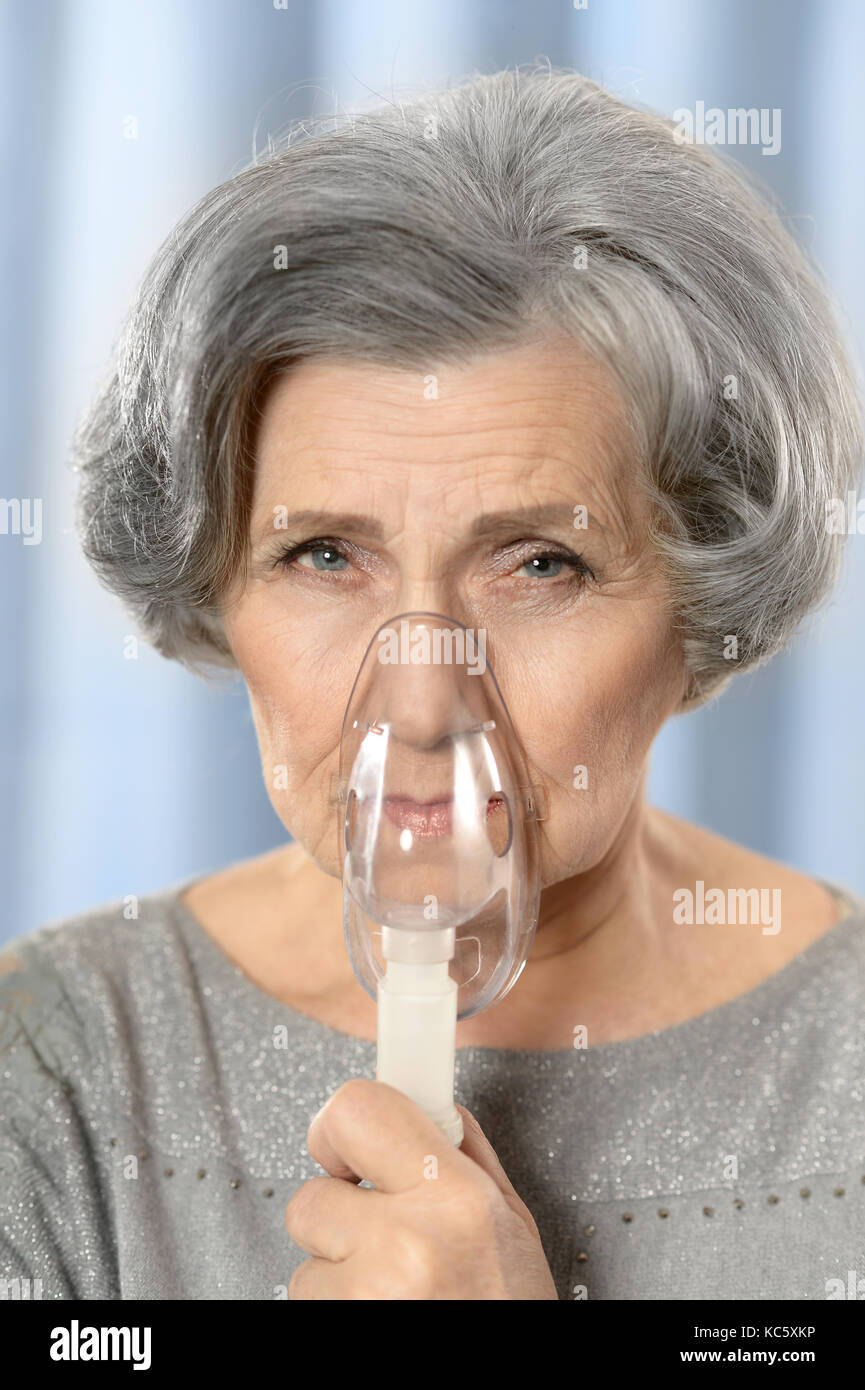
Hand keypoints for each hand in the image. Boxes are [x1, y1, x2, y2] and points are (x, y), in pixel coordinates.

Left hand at [285, 1078, 557, 1299]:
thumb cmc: (510, 1315)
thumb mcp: (512, 1227)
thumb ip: (467, 1157)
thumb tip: (427, 1106)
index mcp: (453, 1199)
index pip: (357, 1109)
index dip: (341, 1126)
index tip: (346, 1141)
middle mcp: (404, 1246)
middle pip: (311, 1196)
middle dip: (337, 1214)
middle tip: (377, 1236)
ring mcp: (363, 1300)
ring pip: (306, 1264)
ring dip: (339, 1278)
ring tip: (395, 1297)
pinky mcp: (333, 1335)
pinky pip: (307, 1307)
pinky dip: (337, 1311)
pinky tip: (383, 1316)